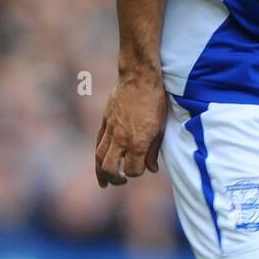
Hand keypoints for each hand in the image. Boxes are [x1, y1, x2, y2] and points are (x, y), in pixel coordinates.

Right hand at [95, 72, 166, 186]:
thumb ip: (154, 151)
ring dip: (101, 171)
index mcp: (138, 142)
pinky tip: (100, 160)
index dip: (137, 173)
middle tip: (120, 181)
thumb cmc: (155, 101)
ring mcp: (111, 130)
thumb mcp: (161, 128)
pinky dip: (98, 154)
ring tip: (104, 181)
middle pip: (110, 168)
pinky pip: (98, 142)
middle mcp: (121, 139)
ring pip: (99, 157)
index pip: (133, 170)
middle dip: (114, 179)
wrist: (139, 76)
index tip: (142, 169)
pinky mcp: (105, 120)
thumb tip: (152, 169)